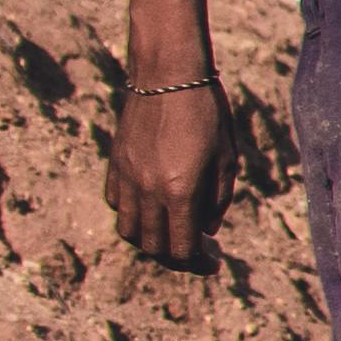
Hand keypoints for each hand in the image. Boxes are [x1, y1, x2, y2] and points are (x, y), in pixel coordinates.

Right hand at [107, 77, 223, 269]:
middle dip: (177, 258)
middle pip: (154, 247)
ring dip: (152, 241)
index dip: (199, 263)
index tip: (214, 263)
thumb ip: (217, 200)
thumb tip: (207, 233)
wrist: (168, 77)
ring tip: (174, 234)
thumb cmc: (208, 114)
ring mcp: (126, 178)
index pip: (182, 249)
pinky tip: (153, 209)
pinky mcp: (114, 165)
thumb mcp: (226, 159)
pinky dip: (133, 217)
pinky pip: (116, 205)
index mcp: (179, 191)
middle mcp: (147, 190)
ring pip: (130, 231)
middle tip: (198, 253)